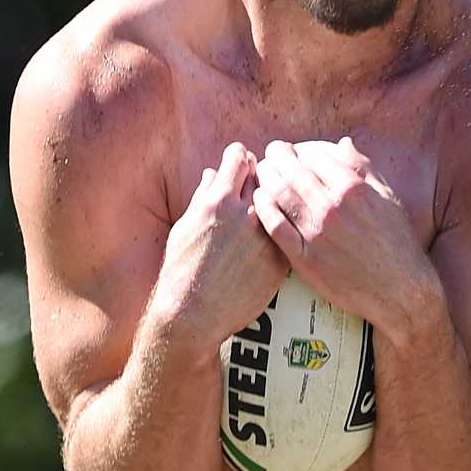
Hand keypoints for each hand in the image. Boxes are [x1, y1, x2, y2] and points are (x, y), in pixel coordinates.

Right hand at [163, 141, 287, 339]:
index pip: (238, 156)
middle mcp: (244, 214)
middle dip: (260, 175)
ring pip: (280, 204)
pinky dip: (283, 232)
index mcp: (217, 200)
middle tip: (259, 183)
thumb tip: (212, 174)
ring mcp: (265, 237)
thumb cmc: (182, 270)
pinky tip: (278, 236)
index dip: (239, 157)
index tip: (241, 163)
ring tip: (269, 210)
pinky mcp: (279, 260)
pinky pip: (288, 234)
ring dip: (275, 204)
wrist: (194, 314)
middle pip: (263, 174)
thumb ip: (202, 196)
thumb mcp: (185, 226)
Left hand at [251, 139, 440, 336]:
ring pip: (280, 195)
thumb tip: (343, 143)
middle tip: (271, 154)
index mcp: (354, 189)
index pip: (316, 156)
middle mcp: (333, 208)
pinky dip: (264, 209)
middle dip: (278, 156)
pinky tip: (260, 199)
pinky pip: (276, 228)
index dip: (300, 149)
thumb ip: (364, 169)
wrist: (400, 290)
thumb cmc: (397, 243)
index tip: (292, 150)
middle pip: (293, 171)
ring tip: (262, 171)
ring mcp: (317, 234)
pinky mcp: (306, 259)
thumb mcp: (388, 199)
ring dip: (267, 177)